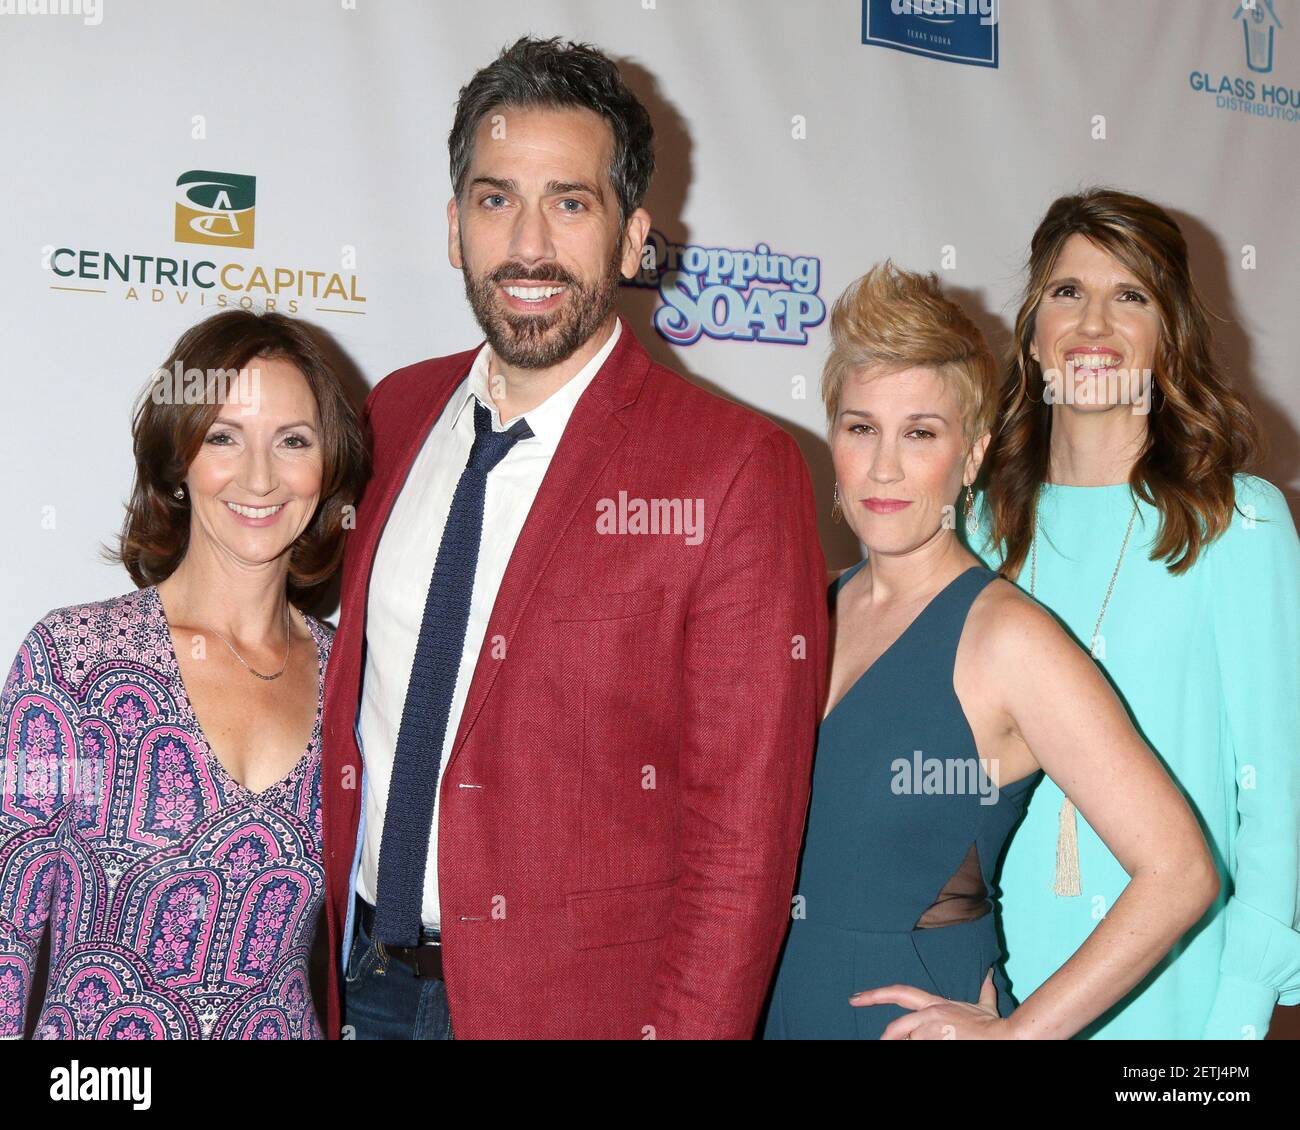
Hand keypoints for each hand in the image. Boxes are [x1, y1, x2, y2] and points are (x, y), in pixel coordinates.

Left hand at [850, 968, 1013, 1039]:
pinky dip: (921, 1047)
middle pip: (897, 1027)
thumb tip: (989, 974)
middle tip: (882, 1042)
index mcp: (935, 1004)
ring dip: (917, 1044)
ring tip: (934, 1042)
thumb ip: (983, 990)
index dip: (874, 995)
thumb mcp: (984, 1006)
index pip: (900, 993)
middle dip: (888, 1037)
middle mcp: (929, 1015)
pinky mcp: (933, 1043)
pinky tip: (940, 1045)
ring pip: (910, 1042)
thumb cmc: (993, 1026)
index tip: (854, 998)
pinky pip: (918, 1047)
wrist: (1006, 1037)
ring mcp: (930, 1032)